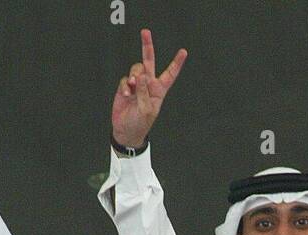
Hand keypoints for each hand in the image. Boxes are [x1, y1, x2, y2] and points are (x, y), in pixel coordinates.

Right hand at [112, 28, 187, 149]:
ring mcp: (136, 84)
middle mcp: (148, 84)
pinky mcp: (125, 86)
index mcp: (159, 90)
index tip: (183, 52)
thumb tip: (141, 76)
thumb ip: (144, 92)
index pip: (170, 74)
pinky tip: (125, 95)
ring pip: (136, 69)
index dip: (176, 63)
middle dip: (147, 46)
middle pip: (148, 61)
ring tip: (131, 88)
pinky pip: (125, 79)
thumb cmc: (140, 123)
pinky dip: (124, 86)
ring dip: (133, 76)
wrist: (126, 130)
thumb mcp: (146, 110)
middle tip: (145, 32)